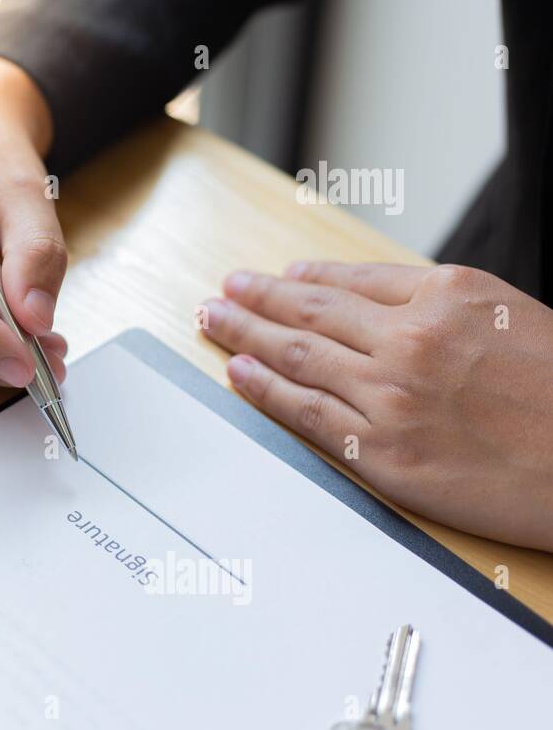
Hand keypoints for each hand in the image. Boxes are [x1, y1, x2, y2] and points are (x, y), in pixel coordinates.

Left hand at [201, 261, 552, 550]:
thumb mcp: (514, 317)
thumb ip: (446, 308)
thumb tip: (385, 302)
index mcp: (448, 296)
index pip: (350, 282)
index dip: (301, 279)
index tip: (273, 278)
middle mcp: (410, 338)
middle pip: (310, 312)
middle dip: (257, 299)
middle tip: (223, 292)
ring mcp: (390, 395)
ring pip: (297, 356)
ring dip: (244, 336)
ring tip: (214, 322)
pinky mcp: (383, 451)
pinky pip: (305, 413)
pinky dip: (263, 389)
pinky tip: (237, 373)